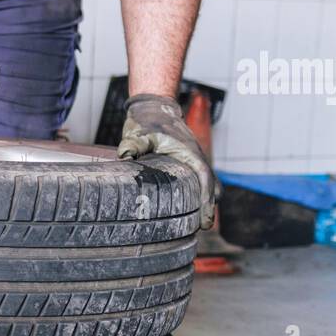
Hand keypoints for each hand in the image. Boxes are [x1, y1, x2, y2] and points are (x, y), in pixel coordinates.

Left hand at [117, 94, 219, 229]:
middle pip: (211, 185)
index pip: (204, 177)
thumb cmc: (148, 121)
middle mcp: (195, 158)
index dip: (206, 198)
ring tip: (198, 223)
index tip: (206, 216)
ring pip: (206, 184)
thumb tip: (124, 155)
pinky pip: (198, 181)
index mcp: (189, 152)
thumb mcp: (139, 131)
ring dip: (205, 201)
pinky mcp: (187, 163)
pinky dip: (198, 194)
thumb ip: (133, 143)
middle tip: (203, 226)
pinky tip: (188, 209)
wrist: (154, 109)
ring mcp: (193, 160)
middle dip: (209, 205)